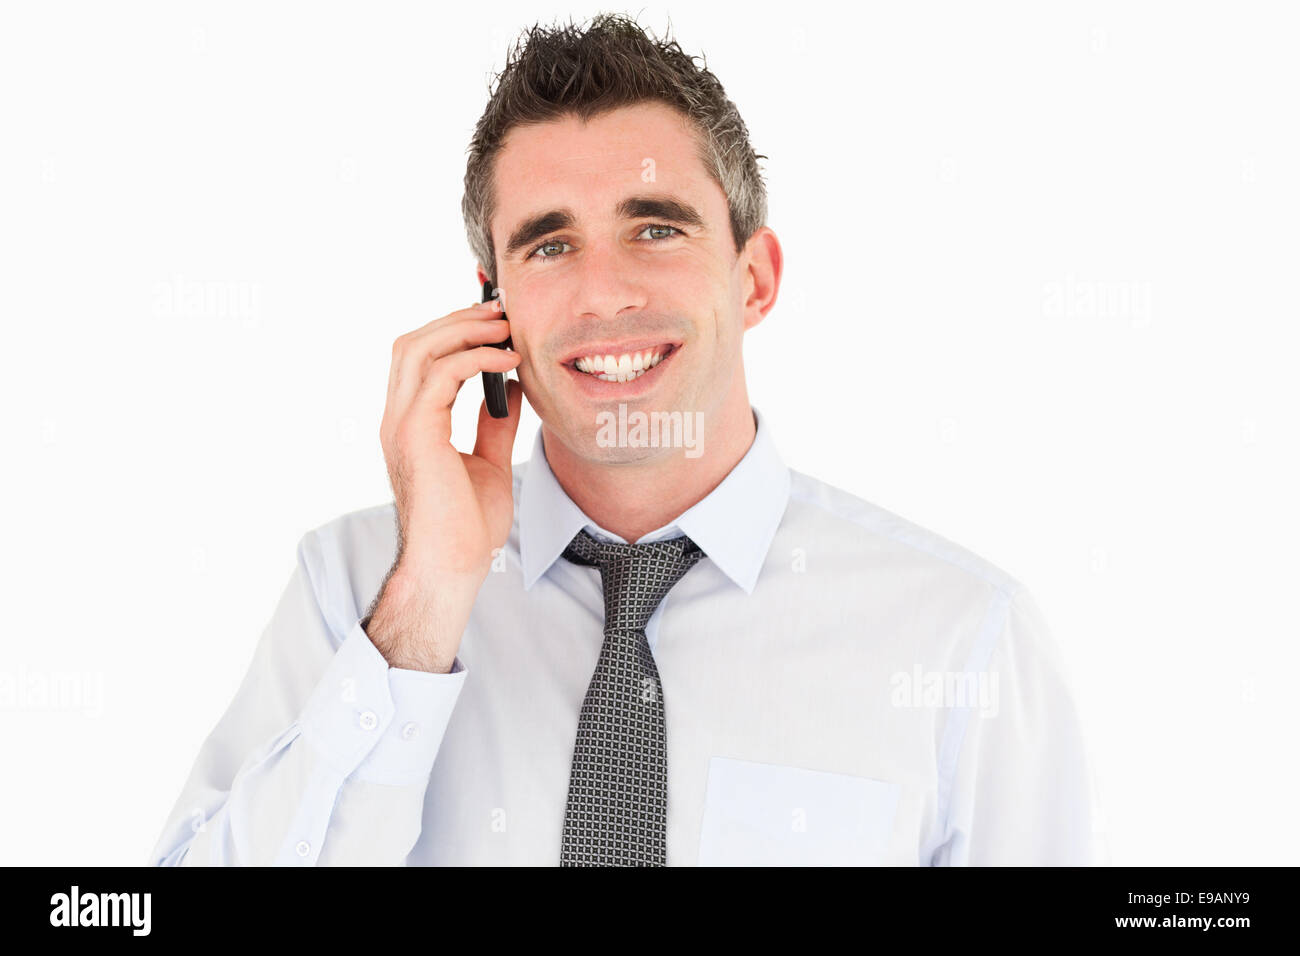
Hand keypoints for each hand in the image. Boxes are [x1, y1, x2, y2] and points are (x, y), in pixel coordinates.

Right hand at [365, 299, 523, 671]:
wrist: (454, 566)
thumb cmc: (468, 526)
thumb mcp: (490, 461)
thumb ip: (495, 423)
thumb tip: (515, 387)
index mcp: (410, 424)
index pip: (418, 358)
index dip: (452, 331)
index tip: (495, 322)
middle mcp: (397, 418)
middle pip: (412, 342)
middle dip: (456, 319)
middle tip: (501, 312)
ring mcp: (401, 424)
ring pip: (420, 348)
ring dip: (464, 329)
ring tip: (504, 327)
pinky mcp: (416, 433)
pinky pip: (441, 374)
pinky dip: (476, 359)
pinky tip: (508, 362)